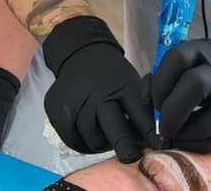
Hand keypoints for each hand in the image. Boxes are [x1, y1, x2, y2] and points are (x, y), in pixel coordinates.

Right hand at [42, 16, 156, 163]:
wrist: (80, 54)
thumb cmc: (112, 76)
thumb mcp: (132, 83)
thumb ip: (141, 109)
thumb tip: (153, 141)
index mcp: (122, 87)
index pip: (139, 116)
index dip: (148, 135)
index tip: (155, 146)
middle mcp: (97, 94)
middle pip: (114, 130)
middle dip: (125, 147)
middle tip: (129, 156)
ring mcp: (74, 101)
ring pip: (92, 139)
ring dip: (101, 145)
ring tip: (105, 139)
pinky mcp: (56, 108)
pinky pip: (71, 139)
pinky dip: (81, 144)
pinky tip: (87, 137)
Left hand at [144, 39, 210, 152]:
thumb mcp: (191, 63)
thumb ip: (165, 77)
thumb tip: (145, 101)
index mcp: (202, 50)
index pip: (176, 59)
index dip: (159, 84)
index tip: (153, 103)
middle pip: (194, 86)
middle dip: (172, 112)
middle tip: (164, 127)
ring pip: (208, 121)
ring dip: (186, 135)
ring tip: (178, 136)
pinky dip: (199, 145)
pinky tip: (192, 140)